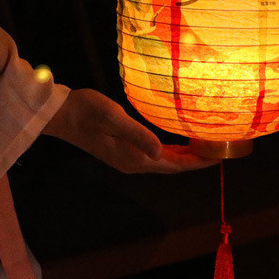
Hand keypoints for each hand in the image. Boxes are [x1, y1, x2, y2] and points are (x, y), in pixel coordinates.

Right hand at [41, 88, 216, 173]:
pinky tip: (179, 142)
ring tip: (205, 147)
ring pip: (164, 162)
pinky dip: (171, 151)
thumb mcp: (114, 118)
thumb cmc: (86, 111)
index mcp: (133, 158)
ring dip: (184, 157)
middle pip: (172, 166)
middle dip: (196, 161)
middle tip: (219, 150)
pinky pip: (154, 155)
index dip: (197, 163)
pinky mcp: (122, 151)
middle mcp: (133, 163)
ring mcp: (127, 159)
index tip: (219, 157)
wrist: (59, 115)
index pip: (174, 165)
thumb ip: (138, 135)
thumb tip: (162, 152)